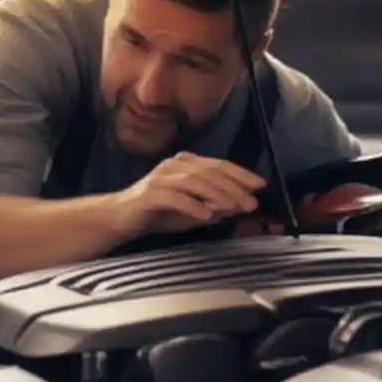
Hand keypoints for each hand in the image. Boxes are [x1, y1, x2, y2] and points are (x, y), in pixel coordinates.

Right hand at [111, 152, 266, 237]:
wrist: (121, 218)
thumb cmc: (158, 213)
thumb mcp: (192, 210)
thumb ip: (214, 206)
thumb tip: (238, 206)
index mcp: (185, 163)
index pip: (218, 164)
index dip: (241, 174)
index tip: (260, 185)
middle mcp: (174, 165)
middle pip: (210, 172)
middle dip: (234, 187)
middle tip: (251, 203)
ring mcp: (162, 177)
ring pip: (196, 182)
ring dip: (218, 195)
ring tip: (233, 208)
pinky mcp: (151, 193)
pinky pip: (176, 197)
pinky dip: (193, 205)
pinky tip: (207, 214)